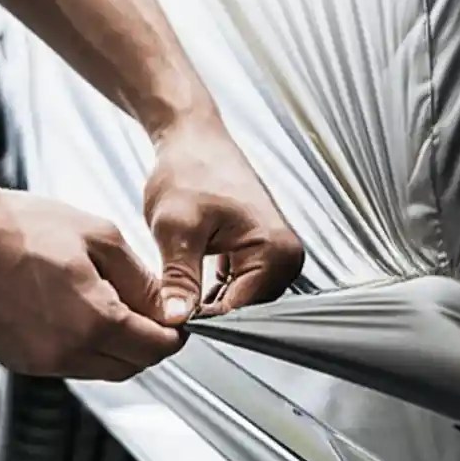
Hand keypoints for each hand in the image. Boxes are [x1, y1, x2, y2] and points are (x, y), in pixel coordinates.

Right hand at [0, 186, 183, 379]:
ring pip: (100, 369)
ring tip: (113, 306)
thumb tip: (165, 306)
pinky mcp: (18, 360)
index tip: (178, 320)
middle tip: (151, 314)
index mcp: (95, 322)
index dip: (174, 335)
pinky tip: (79, 313)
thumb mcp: (100, 238)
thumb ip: (139, 278)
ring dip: (117, 348)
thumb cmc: (21, 227)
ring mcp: (39, 361)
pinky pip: (68, 364)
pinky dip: (85, 348)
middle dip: (149, 345)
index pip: (155, 348)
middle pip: (131, 367)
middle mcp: (66, 352)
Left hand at [144, 119, 303, 324]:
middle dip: (208, 310)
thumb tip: (177, 320)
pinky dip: (214, 289)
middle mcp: (287, 256)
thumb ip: (179, 278)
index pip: (242, 311)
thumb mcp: (175, 227)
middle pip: (245, 311)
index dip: (203, 318)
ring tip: (181, 279)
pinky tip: (192, 276)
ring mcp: (278, 256)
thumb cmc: (189, 170)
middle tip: (173, 294)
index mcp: (276, 250)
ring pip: (240, 303)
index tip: (172, 312)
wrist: (194, 140)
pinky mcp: (264, 254)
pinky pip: (240, 289)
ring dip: (209, 300)